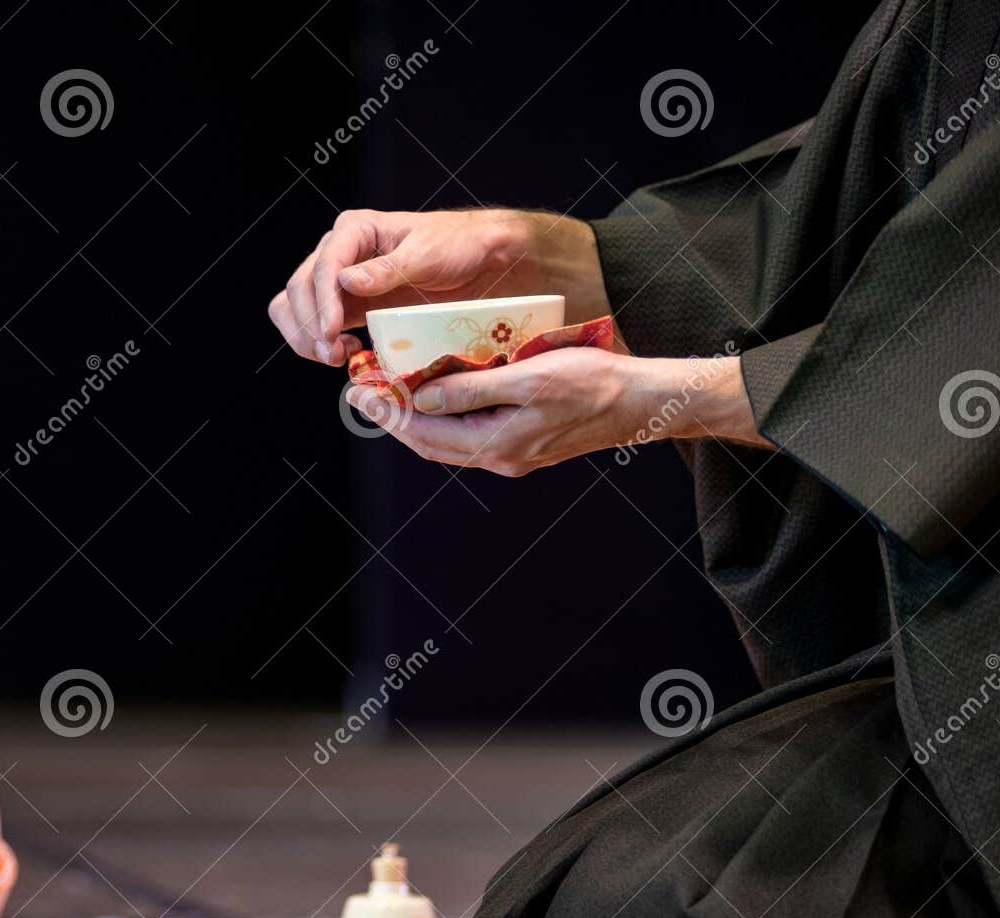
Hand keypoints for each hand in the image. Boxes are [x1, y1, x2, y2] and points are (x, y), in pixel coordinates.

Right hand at [268, 208, 609, 366]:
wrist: (484, 261)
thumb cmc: (461, 246)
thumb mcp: (428, 253)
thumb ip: (386, 269)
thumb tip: (346, 282)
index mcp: (356, 230)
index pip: (322, 266)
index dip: (321, 302)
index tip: (332, 333)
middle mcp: (341, 253)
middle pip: (298, 289)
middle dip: (309, 324)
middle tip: (334, 355)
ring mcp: (341, 282)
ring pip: (295, 308)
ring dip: (306, 336)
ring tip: (337, 357)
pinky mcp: (350, 308)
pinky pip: (315, 325)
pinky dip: (318, 343)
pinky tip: (346, 354)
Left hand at [344, 349, 769, 474]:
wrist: (642, 402)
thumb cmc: (593, 382)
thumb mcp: (530, 377)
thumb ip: (473, 389)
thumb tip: (422, 398)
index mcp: (496, 446)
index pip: (424, 434)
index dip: (387, 412)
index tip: (358, 389)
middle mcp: (498, 458)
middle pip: (428, 443)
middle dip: (392, 416)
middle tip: (360, 388)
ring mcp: (511, 454)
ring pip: (447, 442)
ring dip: (415, 419)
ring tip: (387, 391)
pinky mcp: (522, 444)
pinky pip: (469, 435)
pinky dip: (444, 418)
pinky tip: (434, 396)